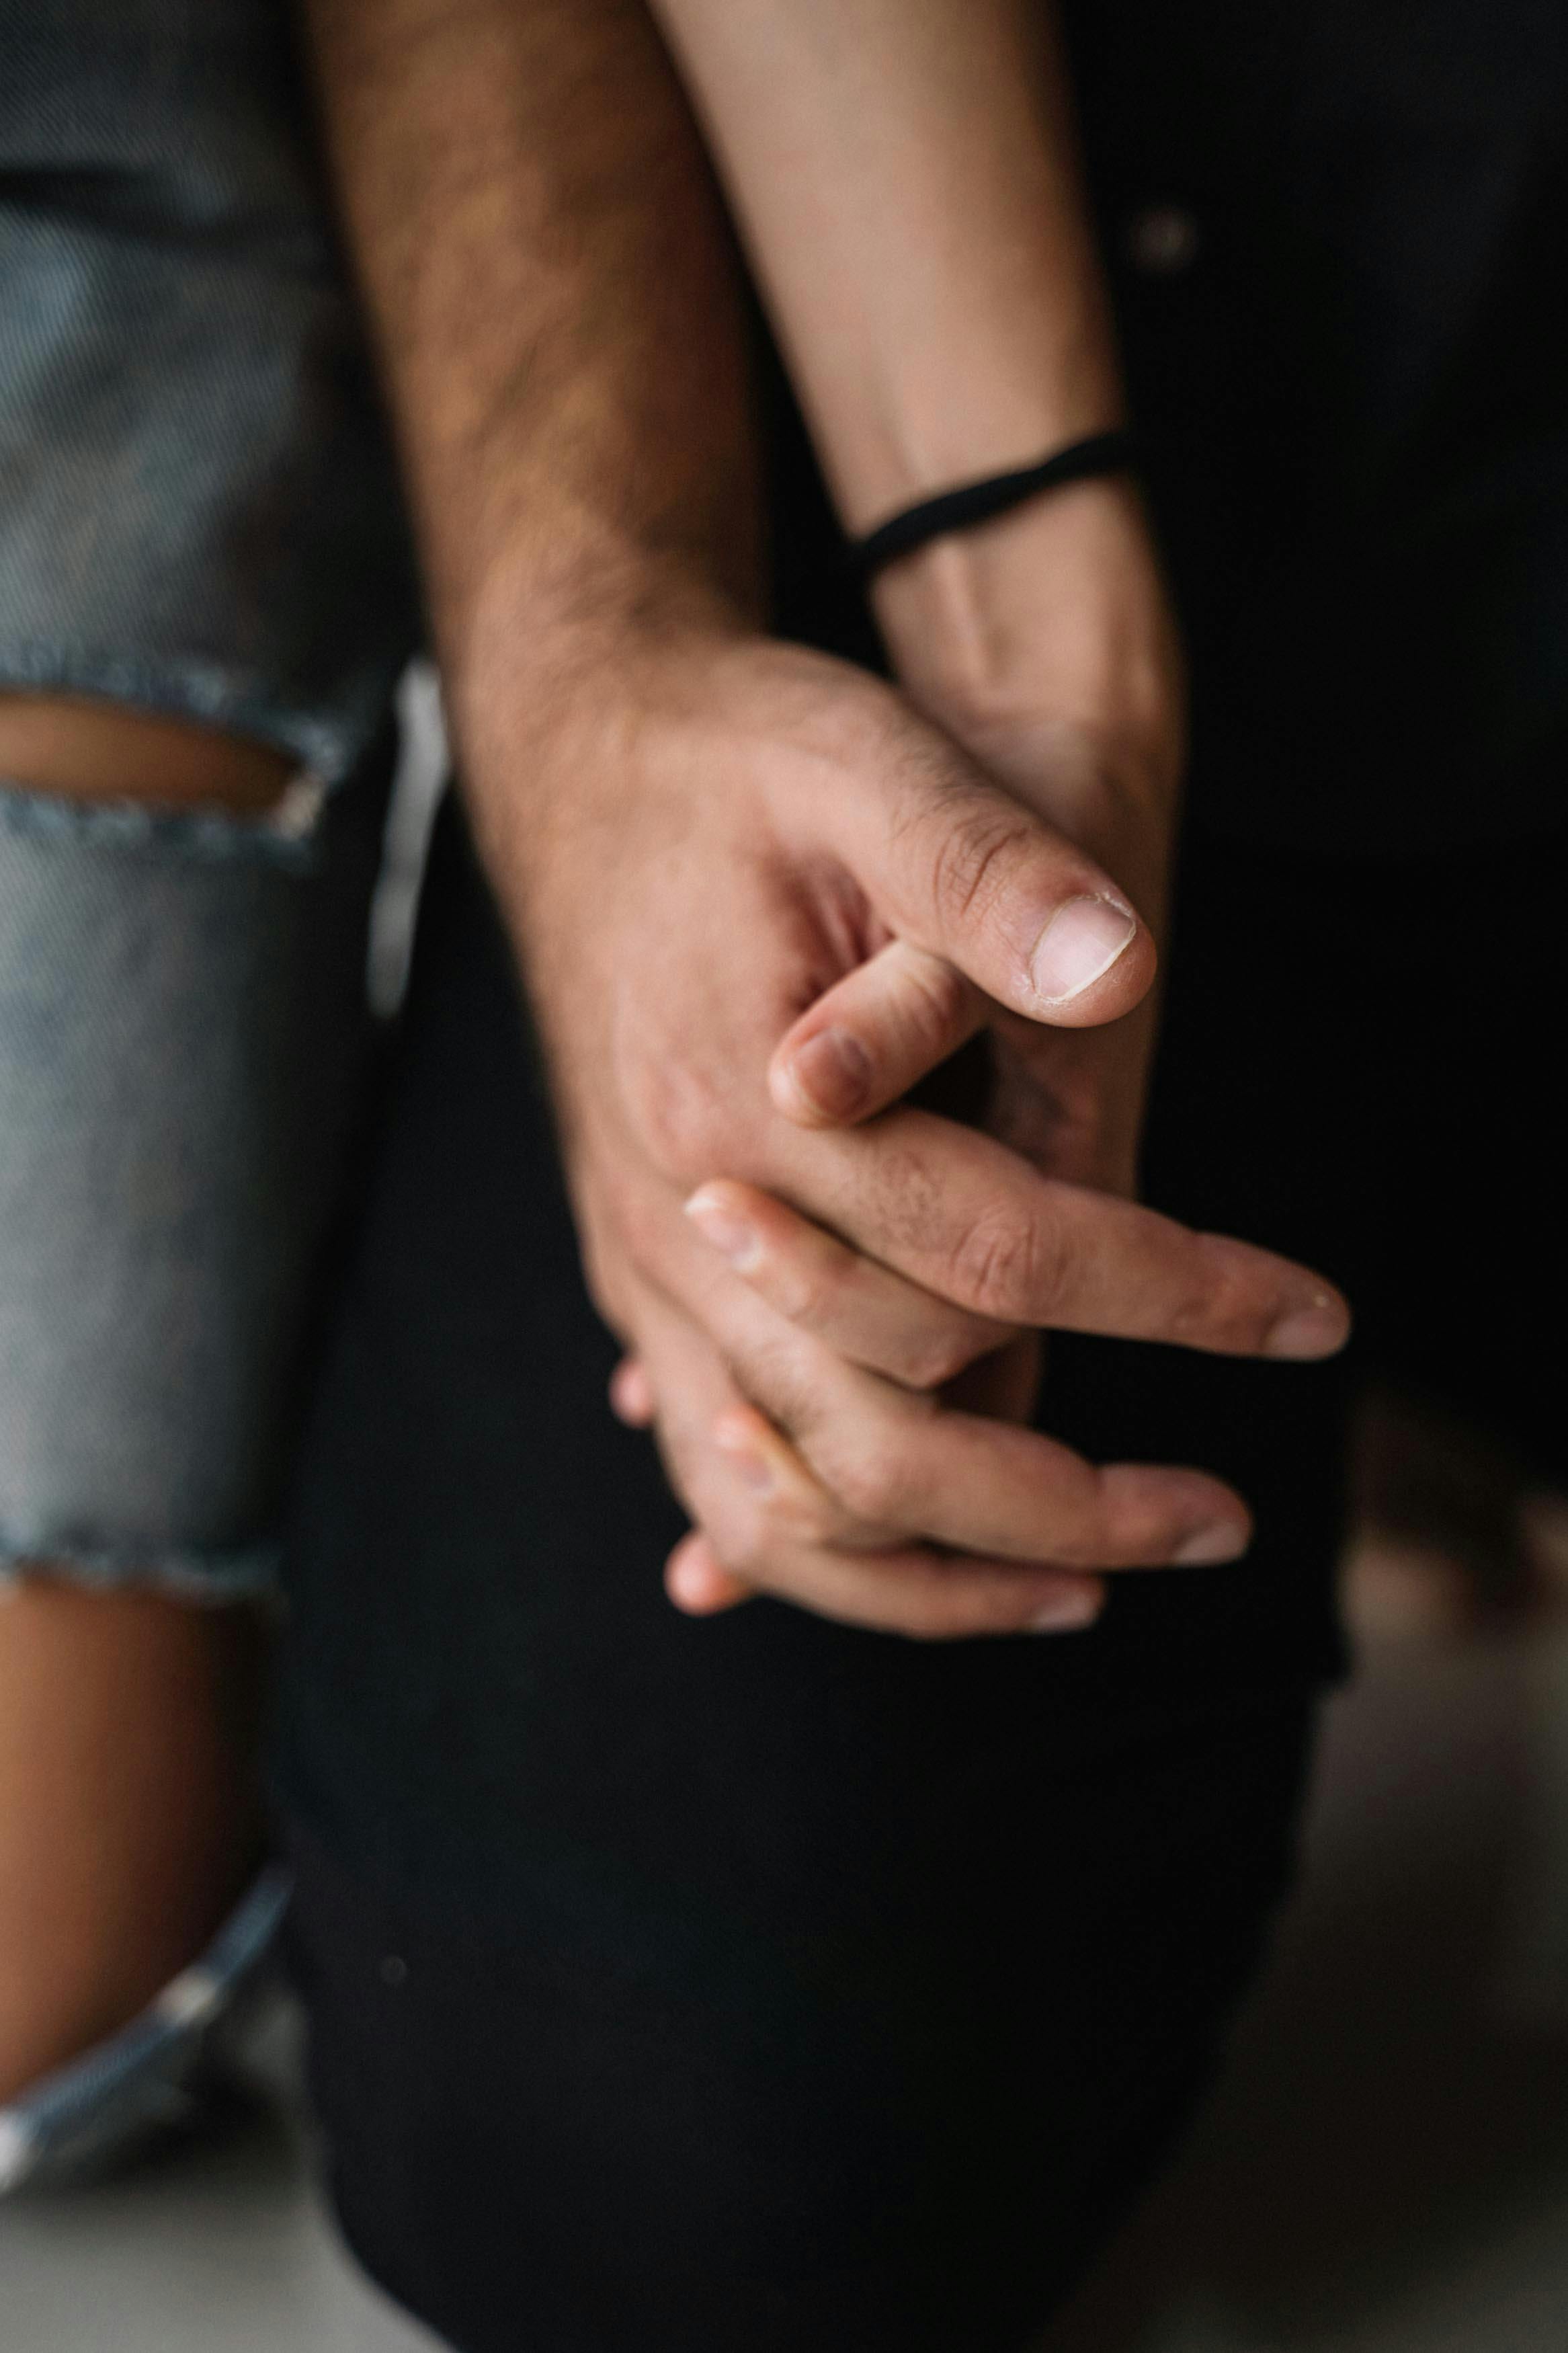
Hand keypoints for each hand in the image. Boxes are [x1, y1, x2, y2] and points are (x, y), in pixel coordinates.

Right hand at [458, 598, 1345, 1637]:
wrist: (582, 755)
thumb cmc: (736, 757)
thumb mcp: (871, 763)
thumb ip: (987, 871)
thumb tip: (1119, 970)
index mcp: (748, 1100)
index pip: (1000, 1255)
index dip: (1173, 1296)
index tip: (1304, 1317)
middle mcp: (678, 1214)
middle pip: (887, 1428)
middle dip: (1071, 1495)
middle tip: (1216, 1515)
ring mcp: (640, 1261)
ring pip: (782, 1497)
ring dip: (941, 1570)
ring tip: (1082, 1585)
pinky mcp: (631, 1273)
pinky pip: (709, 1466)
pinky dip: (809, 1549)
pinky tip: (903, 1566)